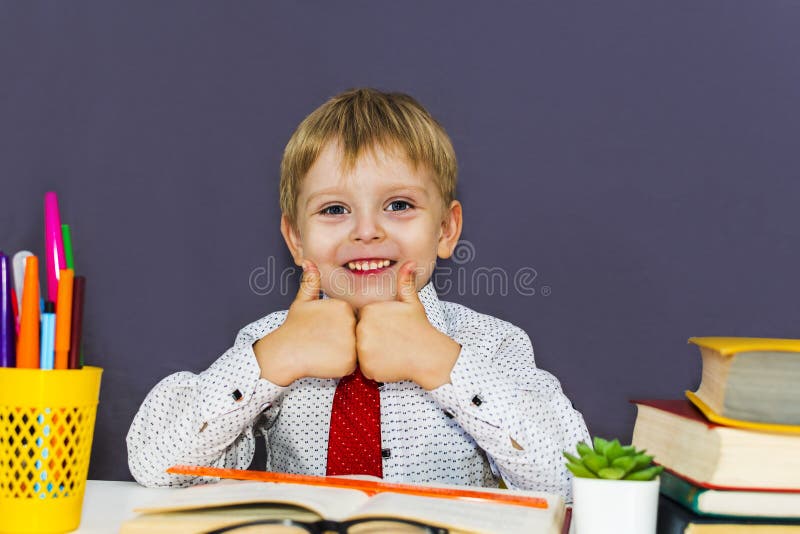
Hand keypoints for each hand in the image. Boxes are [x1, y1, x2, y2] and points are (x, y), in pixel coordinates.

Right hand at [254, 261, 356, 385]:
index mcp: (343, 307)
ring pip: (354, 350)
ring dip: (340, 353)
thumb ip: (311, 283)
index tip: (321, 330)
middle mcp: (350, 322)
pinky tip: (324, 361)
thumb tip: (309, 263)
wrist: (284, 352)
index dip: (335, 328)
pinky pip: (350, 365)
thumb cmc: (294, 327)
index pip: (349, 321)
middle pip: (353, 335)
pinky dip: (339, 366)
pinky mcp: (349, 361)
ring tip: (323, 350)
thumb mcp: (302, 302)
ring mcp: (351, 341)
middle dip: (340, 341)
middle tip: (321, 342)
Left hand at [356, 261, 460, 389]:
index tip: (391, 329)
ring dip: (373, 354)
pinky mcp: (367, 367)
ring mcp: (363, 349)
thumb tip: (409, 263)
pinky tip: (390, 362)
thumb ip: (405, 283)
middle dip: (374, 339)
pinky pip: (365, 368)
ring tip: (391, 351)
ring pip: (361, 352)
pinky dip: (376, 367)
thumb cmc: (420, 328)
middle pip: (361, 335)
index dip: (378, 325)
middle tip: (392, 341)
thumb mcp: (412, 303)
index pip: (364, 319)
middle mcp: (363, 328)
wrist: (429, 355)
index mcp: (369, 311)